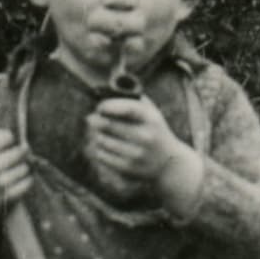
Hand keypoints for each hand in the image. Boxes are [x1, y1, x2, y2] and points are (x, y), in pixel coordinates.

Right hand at [0, 126, 31, 223]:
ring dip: (22, 168)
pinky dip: (25, 181)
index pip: (8, 136)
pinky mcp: (7, 199)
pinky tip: (17, 181)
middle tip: (13, 157)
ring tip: (13, 170)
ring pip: (25, 168)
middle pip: (20, 151)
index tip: (5, 144)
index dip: (7, 140)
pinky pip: (28, 183)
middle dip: (18, 153)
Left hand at [86, 97, 203, 214]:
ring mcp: (136, 153)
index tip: (99, 107)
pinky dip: (97, 149)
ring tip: (96, 132)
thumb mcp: (152, 113)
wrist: (168, 163)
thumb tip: (108, 90)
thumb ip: (134, 100)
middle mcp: (145, 136)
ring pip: (102, 140)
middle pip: (108, 124)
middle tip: (91, 119)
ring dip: (95, 134)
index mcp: (151, 119)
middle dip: (95, 120)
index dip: (107, 105)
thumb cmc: (154, 131)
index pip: (125, 108)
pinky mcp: (128, 167)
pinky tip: (100, 145)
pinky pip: (102, 155)